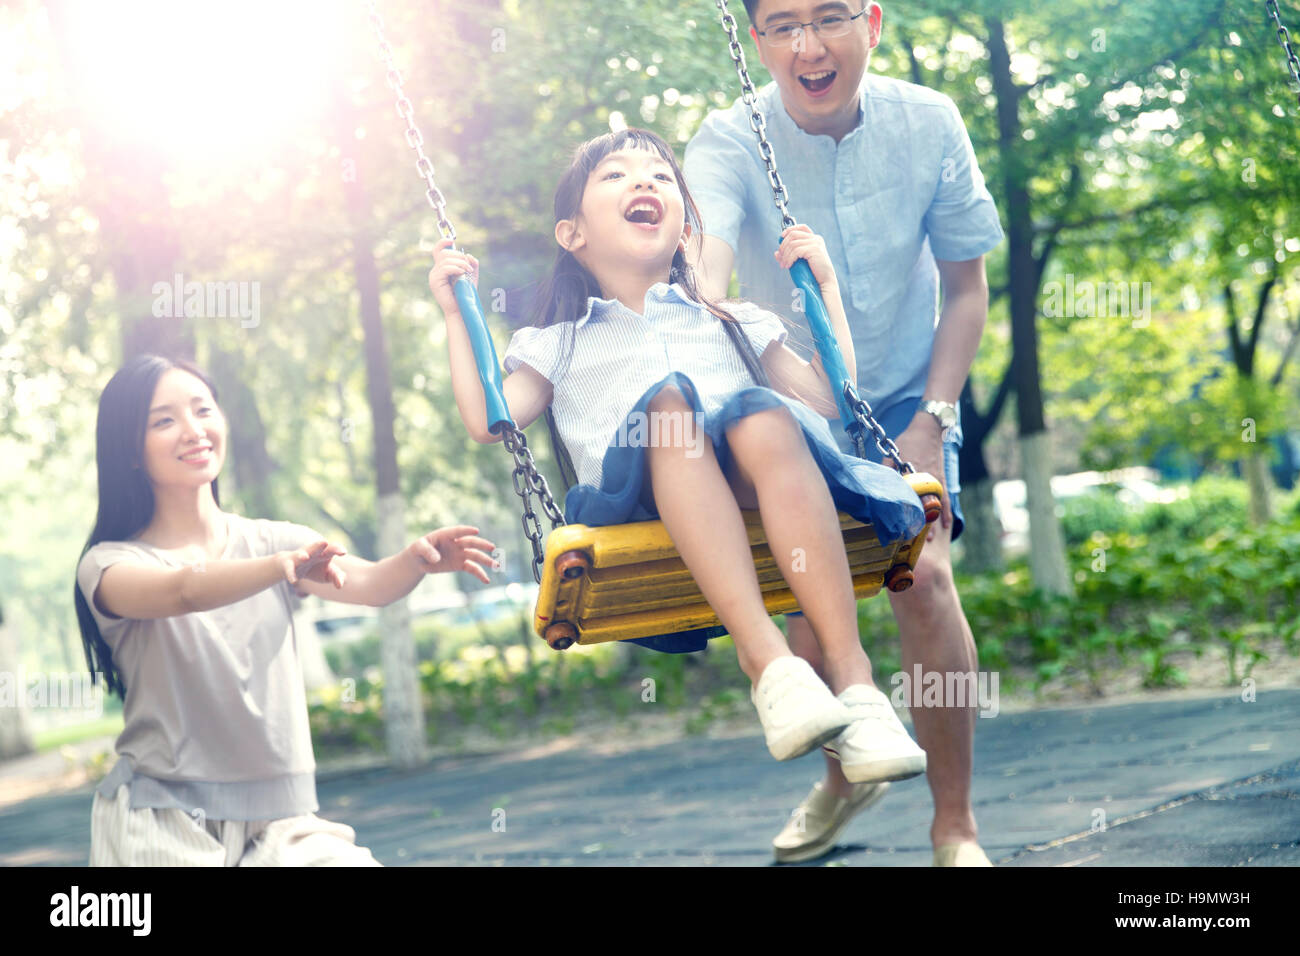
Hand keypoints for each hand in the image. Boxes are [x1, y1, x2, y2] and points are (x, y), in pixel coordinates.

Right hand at [279, 540, 347, 588]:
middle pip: (316, 547)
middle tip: (325, 542)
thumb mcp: (326, 574)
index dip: (337, 549)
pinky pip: (289, 569)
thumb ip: (335, 577)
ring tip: (305, 558)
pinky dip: (291, 574)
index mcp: (323, 553)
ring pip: (300, 555)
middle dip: (319, 545)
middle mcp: (311, 553)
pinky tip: (294, 581)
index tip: (343, 552)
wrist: (290, 567)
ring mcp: (298, 558)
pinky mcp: (288, 565)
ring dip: (302, 555)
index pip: (331, 548)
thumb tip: (340, 585)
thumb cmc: (314, 569)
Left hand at [407, 525, 497, 583]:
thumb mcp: (418, 548)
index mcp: (446, 534)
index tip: (476, 531)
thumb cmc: (419, 549)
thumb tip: (437, 559)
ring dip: (486, 560)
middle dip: (481, 545)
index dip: (466, 531)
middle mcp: (456, 543)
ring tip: (496, 565)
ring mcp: (460, 554)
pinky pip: (472, 569)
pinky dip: (480, 574)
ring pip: (475, 556)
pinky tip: (486, 580)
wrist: (420, 560)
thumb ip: (427, 551)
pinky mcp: (460, 564)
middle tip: (492, 547)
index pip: (457, 531)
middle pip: (471, 543)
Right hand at [428, 238, 479, 316]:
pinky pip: (445, 268)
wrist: (461, 310)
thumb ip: (471, 264)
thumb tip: (469, 255)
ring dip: (460, 263)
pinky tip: (462, 273)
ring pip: (446, 260)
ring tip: (468, 271)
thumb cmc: (465, 294)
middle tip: (469, 266)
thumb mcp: (471, 276)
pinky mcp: (435, 281)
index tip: (451, 240)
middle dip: (459, 256)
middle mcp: (435, 271)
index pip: (438, 250)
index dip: (443, 242)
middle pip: (444, 253)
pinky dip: (456, 268)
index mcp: (442, 268)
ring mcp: (434, 276)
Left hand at [775, 224, 836, 290]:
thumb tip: (776, 253)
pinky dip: (789, 258)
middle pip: (793, 234)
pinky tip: (789, 266)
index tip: (782, 237)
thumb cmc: (813, 272)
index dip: (790, 229)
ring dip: (785, 255)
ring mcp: (816, 243)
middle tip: (780, 258)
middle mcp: (816, 239)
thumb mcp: (800, 261)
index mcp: (815, 239)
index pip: (802, 227)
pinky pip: (796, 251)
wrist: (825, 280)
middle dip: (783, 246)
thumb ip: (789, 256)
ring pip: (793, 244)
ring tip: (784, 265)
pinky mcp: (814, 249)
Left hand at [883, 416, 949, 542]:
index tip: (898, 527)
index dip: (902, 513)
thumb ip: (886, 467)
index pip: (906, 498)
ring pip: (935, 507)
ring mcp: (936, 481)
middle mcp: (926, 480)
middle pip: (921, 507)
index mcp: (912, 473)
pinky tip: (948, 525)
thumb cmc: (909, 440)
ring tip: (928, 539)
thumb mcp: (893, 452)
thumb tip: (877, 481)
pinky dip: (946, 512)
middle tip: (912, 540)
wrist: (930, 428)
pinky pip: (946, 500)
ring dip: (932, 523)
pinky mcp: (943, 480)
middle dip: (917, 524)